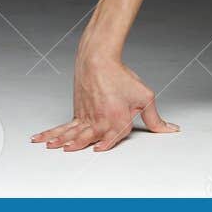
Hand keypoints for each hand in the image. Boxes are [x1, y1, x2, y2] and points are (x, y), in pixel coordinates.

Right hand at [30, 54, 179, 152]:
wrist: (99, 59)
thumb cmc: (121, 77)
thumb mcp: (145, 98)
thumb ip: (155, 119)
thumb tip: (170, 130)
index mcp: (116, 120)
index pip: (113, 137)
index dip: (107, 144)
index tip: (98, 150)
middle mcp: (98, 120)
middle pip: (87, 138)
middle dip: (77, 146)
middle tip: (67, 151)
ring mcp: (85, 116)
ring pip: (71, 134)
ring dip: (59, 141)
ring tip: (49, 147)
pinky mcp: (77, 111)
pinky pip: (63, 126)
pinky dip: (51, 133)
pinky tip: (40, 138)